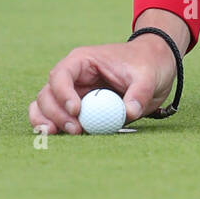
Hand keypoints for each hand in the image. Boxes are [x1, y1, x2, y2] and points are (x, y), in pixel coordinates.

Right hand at [29, 35, 178, 135]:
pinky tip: (56, 137)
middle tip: (76, 130)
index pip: (61, 75)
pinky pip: (55, 116)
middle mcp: (73, 76)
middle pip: (48, 93)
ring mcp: (72, 92)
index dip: (63, 93)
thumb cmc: (148, 64)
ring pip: (45, 106)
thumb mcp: (148, 75)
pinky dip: (52, 126)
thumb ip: (139, 93)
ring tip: (60, 135)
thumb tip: (129, 112)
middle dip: (56, 114)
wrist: (154, 66)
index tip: (77, 111)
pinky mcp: (78, 108)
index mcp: (84, 61)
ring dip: (48, 122)